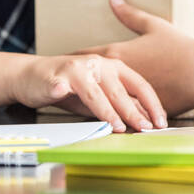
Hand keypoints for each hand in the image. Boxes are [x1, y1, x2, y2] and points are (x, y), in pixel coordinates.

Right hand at [9, 53, 166, 132]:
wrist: (32, 76)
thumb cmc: (70, 88)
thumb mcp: (100, 97)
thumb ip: (119, 105)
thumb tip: (145, 120)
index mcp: (114, 67)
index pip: (139, 85)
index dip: (151, 104)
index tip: (160, 122)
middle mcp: (98, 65)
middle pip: (119, 91)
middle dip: (133, 112)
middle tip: (145, 128)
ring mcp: (77, 69)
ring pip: (95, 92)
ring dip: (106, 110)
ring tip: (117, 126)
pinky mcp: (56, 76)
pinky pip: (60, 84)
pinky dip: (61, 89)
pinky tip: (62, 94)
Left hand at [70, 0, 193, 116]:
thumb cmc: (178, 47)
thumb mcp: (154, 26)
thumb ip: (130, 14)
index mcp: (117, 54)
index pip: (84, 56)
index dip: (71, 58)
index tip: (60, 60)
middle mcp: (116, 76)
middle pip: (87, 81)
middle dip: (74, 82)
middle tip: (59, 84)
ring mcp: (126, 95)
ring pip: (101, 101)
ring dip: (90, 103)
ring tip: (76, 106)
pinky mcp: (139, 110)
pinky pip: (121, 114)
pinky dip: (114, 115)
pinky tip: (107, 119)